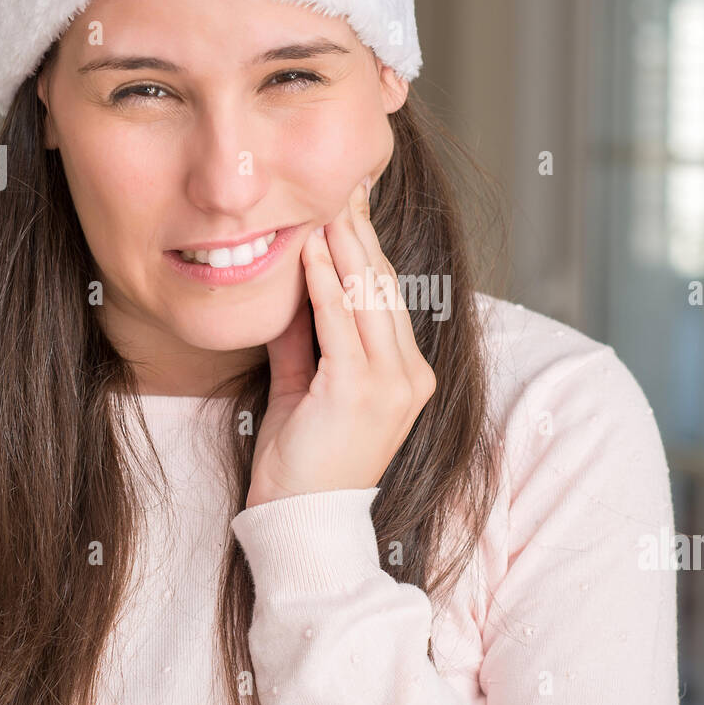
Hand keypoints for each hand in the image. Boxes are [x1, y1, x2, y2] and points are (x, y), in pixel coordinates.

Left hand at [246, 177, 436, 508]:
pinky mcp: (362, 390)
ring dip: (344, 246)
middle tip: (340, 183)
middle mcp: (410, 374)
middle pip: (385, 286)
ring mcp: (392, 383)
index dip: (368, 246)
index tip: (349, 204)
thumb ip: (306, 335)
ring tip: (325, 202)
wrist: (301, 521)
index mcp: (408, 373)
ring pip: (370, 296)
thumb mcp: (305, 384)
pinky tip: (311, 251)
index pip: (388, 295)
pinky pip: (342, 323)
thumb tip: (293, 280)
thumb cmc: (302, 460)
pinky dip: (325, 283)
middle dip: (359, 232)